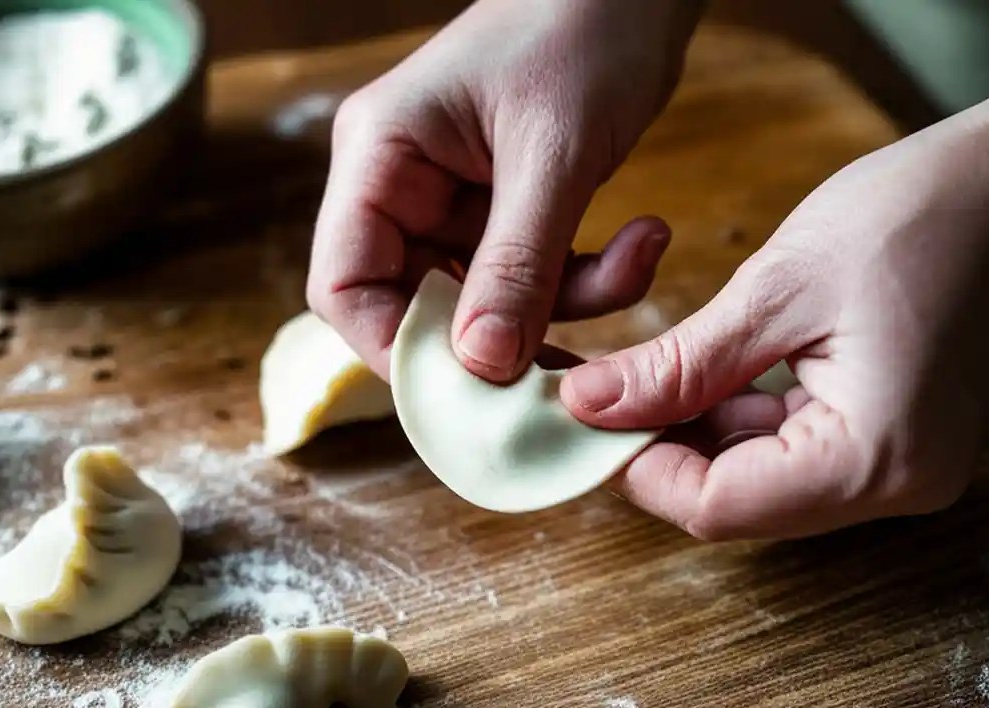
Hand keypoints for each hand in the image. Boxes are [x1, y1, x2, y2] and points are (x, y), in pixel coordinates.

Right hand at [307, 0, 703, 381]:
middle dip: (497, 338)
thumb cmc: (583, 28)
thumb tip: (481, 367)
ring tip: (637, 258)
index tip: (470, 391)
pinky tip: (644, 241)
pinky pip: (533, 277)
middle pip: (415, 305)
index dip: (393, 349)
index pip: (344, 285)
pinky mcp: (508, 209)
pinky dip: (587, 279)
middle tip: (568, 357)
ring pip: (486, 302)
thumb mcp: (553, 153)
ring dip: (565, 303)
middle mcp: (404, 185)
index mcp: (380, 157)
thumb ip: (517, 262)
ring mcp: (456, 200)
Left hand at [561, 100, 988, 539]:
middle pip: (739, 498)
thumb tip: (588, 408)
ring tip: (644, 367)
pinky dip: (743, 412)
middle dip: (658, 445)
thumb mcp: (778, 289)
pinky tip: (708, 363)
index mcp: (874, 459)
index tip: (579, 413)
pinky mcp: (899, 433)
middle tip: (597, 386)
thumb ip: (679, 364)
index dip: (634, 466)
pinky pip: (799, 446)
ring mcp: (904, 464)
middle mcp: (898, 484)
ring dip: (696, 426)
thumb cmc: (922, 213)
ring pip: (763, 473)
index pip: (718, 506)